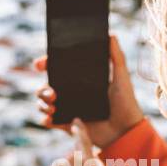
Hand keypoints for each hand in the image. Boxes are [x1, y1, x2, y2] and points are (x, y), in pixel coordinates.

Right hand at [34, 34, 144, 148]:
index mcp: (80, 79)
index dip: (46, 64)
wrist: (126, 131)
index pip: (58, 68)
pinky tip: (50, 117)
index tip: (40, 64)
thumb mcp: (122, 77)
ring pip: (44, 102)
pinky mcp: (68, 124)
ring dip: (41, 102)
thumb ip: (116, 56)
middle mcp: (72, 93)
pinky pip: (49, 120)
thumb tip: (111, 34)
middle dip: (42, 88)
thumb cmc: (126, 103)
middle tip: (52, 92)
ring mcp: (68, 108)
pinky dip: (46, 118)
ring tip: (53, 104)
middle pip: (46, 86)